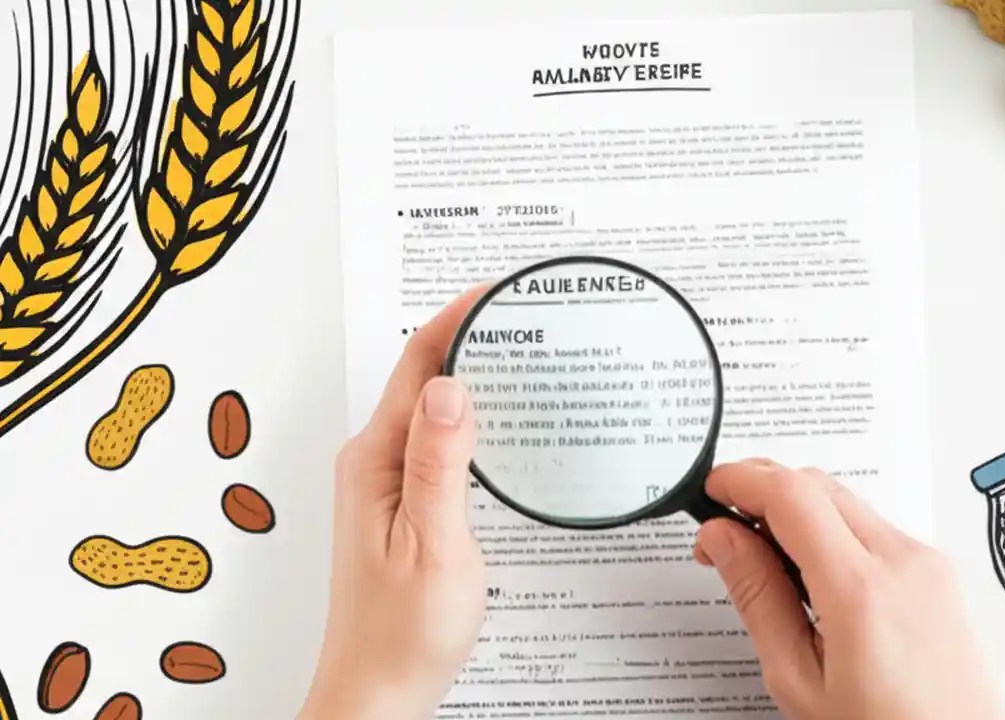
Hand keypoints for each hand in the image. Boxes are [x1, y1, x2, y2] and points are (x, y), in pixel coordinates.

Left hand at [299, 287, 488, 719]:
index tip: (499, 292)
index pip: (417, 363)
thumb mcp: (433, 545)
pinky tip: (504, 424)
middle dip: (473, 337)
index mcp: (376, 460)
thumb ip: (441, 463)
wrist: (379, 692)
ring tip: (524, 353)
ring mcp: (387, 481)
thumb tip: (451, 386)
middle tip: (527, 314)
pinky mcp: (404, 501)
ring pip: (435, 406)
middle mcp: (374, 461)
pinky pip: (440, 439)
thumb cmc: (402, 634)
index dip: (459, 319)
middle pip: (424, 375)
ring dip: (475, 375)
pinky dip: (475, 419)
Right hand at [693, 460, 1001, 719]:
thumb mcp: (800, 680)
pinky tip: (807, 570)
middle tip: (723, 529)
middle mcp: (903, 562)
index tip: (711, 490)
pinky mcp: (937, 572)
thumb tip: (723, 539)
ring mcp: (927, 564)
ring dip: (796, 509)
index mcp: (863, 591)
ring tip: (760, 557)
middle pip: (818, 485)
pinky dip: (830, 530)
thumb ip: (758, 598)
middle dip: (761, 489)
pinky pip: (872, 527)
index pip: (791, 495)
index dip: (742, 480)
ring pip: (845, 501)